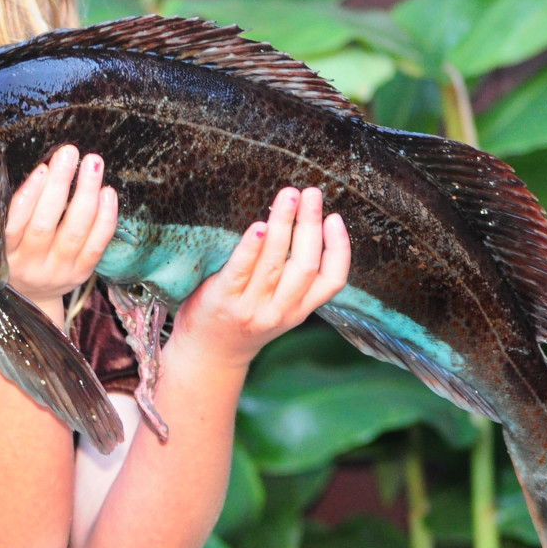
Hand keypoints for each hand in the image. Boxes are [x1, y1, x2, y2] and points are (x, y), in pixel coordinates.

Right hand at [5, 145, 117, 311]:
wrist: (32, 300)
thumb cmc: (17, 257)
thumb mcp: (5, 243)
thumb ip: (17, 214)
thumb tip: (44, 170)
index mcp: (5, 254)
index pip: (15, 224)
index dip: (29, 196)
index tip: (41, 168)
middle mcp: (31, 264)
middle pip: (45, 224)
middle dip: (59, 185)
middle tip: (69, 152)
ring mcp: (58, 270)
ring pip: (74, 231)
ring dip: (86, 194)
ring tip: (93, 164)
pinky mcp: (81, 273)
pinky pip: (96, 245)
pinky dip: (105, 218)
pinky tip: (108, 193)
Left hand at [172, 186, 350, 368]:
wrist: (207, 355)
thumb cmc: (242, 321)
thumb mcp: (279, 308)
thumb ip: (292, 280)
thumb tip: (304, 224)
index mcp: (299, 310)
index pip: (332, 280)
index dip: (339, 248)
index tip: (335, 218)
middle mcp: (280, 311)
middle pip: (305, 265)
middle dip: (310, 224)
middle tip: (311, 193)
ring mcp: (251, 308)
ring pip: (275, 263)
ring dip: (284, 224)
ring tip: (288, 196)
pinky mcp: (223, 301)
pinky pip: (240, 270)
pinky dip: (251, 248)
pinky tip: (258, 227)